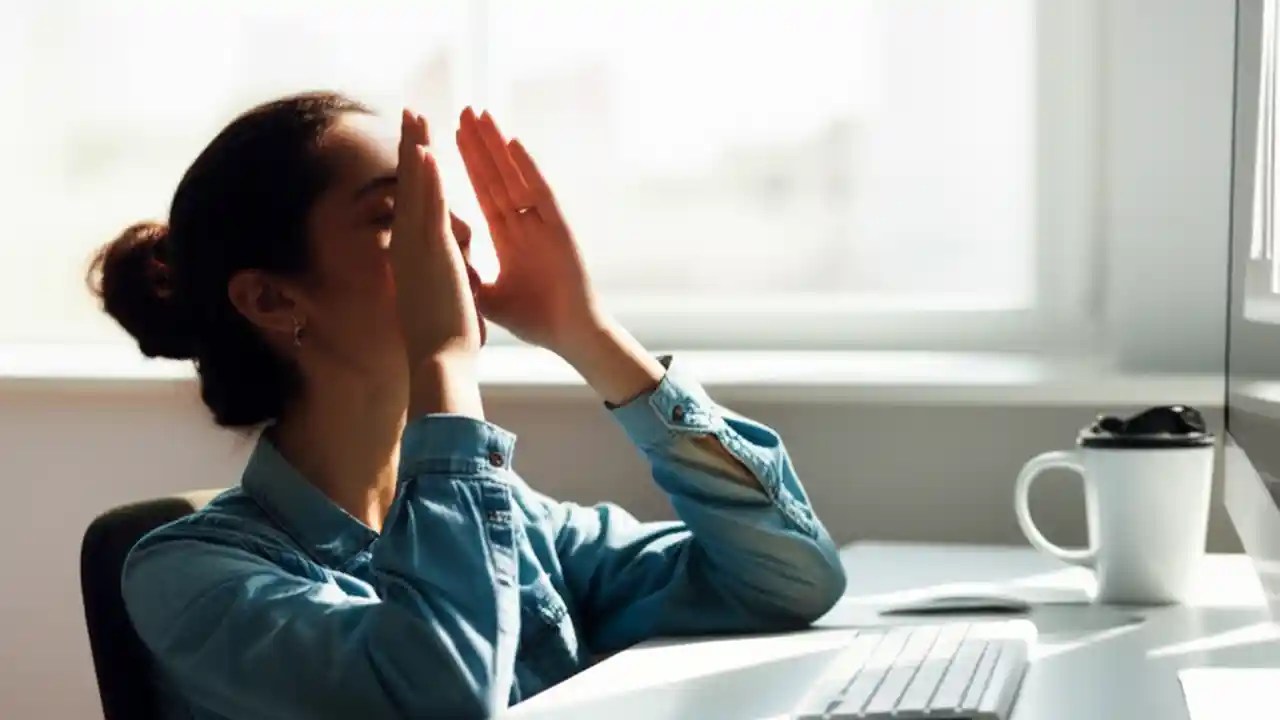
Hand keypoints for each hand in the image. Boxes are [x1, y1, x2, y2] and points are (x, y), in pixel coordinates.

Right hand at [391, 110, 483, 414]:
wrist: (437, 360)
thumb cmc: (438, 340)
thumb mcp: (432, 298)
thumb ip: (430, 278)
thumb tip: (432, 273)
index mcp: (409, 256)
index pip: (409, 204)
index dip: (411, 172)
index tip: (414, 147)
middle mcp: (406, 245)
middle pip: (407, 186)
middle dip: (409, 147)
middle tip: (409, 112)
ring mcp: (416, 246)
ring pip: (415, 188)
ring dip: (415, 148)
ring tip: (414, 114)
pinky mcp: (433, 252)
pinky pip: (430, 205)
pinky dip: (428, 177)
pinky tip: (427, 150)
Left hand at [455, 107, 600, 354]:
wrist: (569, 336)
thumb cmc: (536, 320)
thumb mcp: (490, 297)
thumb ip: (470, 277)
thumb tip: (442, 265)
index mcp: (510, 238)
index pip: (484, 194)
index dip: (468, 167)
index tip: (451, 138)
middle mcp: (526, 224)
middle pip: (498, 176)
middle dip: (481, 146)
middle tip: (464, 110)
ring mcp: (543, 223)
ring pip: (516, 176)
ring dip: (499, 146)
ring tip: (481, 114)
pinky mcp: (559, 228)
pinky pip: (541, 193)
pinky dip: (529, 168)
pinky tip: (514, 144)